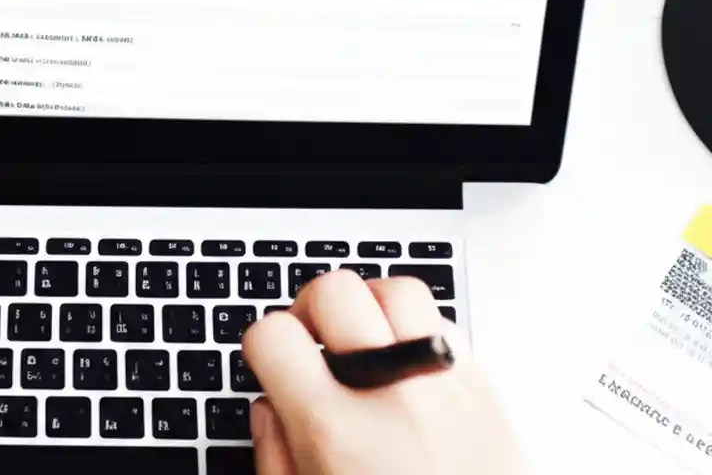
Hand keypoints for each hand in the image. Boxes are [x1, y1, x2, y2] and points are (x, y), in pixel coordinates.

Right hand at [243, 270, 526, 474]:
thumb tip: (268, 409)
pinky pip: (446, 322)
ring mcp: (444, 388)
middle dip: (309, 308)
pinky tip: (405, 363)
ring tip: (363, 338)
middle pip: (334, 291)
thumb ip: (276, 458)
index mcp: (334, 432)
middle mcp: (390, 397)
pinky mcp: (486, 392)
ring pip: (397, 289)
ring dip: (370, 306)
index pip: (272, 334)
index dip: (262, 345)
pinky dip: (418, 329)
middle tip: (311, 338)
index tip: (270, 360)